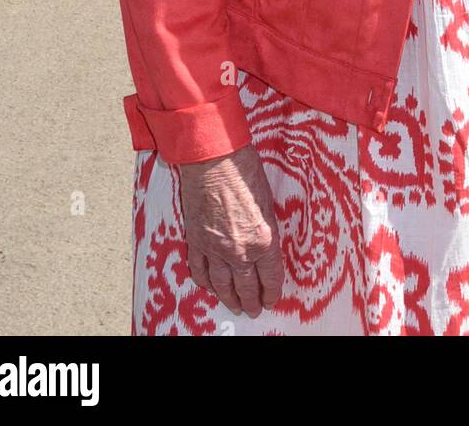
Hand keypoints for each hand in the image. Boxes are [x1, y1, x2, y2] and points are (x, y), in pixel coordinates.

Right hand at [179, 145, 283, 318]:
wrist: (212, 159)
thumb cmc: (243, 171)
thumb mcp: (268, 202)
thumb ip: (267, 229)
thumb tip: (266, 245)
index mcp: (263, 240)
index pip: (270, 277)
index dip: (271, 293)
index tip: (271, 300)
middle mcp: (239, 251)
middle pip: (246, 287)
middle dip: (252, 301)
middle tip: (254, 310)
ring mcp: (215, 248)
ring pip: (222, 285)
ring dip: (229, 299)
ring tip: (235, 307)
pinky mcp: (196, 241)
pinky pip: (200, 270)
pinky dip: (205, 282)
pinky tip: (210, 287)